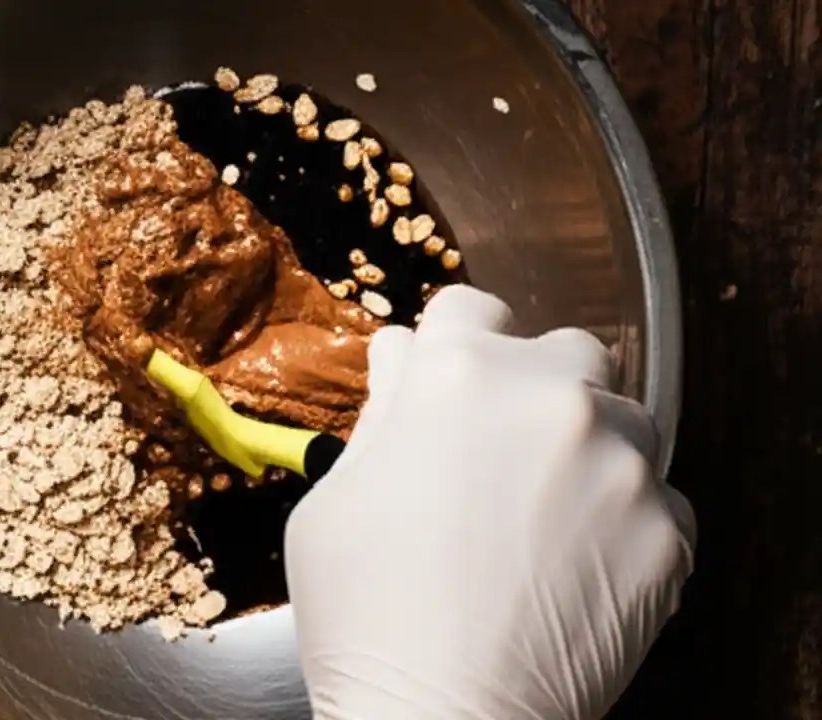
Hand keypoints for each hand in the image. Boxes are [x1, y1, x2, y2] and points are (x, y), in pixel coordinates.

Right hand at [286, 285, 695, 718]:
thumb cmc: (367, 617)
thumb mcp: (335, 499)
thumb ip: (382, 411)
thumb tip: (404, 354)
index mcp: (456, 376)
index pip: (470, 309)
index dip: (453, 346)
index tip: (452, 383)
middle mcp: (550, 398)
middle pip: (562, 351)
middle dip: (531, 390)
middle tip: (498, 458)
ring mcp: (620, 462)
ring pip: (622, 418)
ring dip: (587, 449)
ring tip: (541, 519)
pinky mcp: (667, 529)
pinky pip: (658, 499)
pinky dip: (624, 521)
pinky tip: (575, 566)